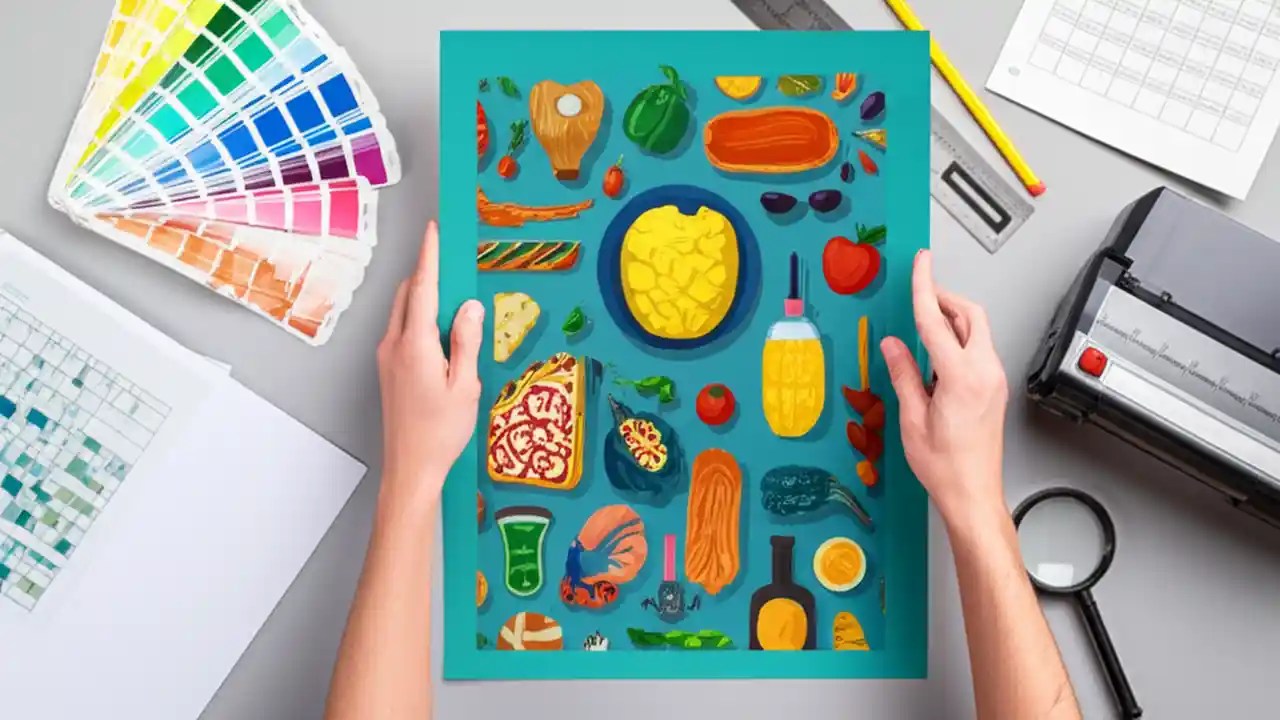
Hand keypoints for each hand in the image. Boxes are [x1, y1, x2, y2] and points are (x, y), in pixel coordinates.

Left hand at [377, 221, 484, 509]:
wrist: (410, 469)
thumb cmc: (440, 433)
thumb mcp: (466, 386)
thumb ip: (468, 341)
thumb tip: (470, 306)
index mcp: (415, 345)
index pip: (422, 288)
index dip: (430, 256)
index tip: (435, 230)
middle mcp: (394, 345)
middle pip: (409, 294)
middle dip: (429, 275)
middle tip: (456, 266)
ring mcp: (387, 358)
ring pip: (404, 312)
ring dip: (425, 299)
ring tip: (457, 305)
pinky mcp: (388, 370)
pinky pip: (403, 331)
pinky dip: (421, 320)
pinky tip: (444, 336)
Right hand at [880, 251, 1008, 530]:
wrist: (973, 493)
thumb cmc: (944, 466)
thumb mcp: (912, 418)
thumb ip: (904, 374)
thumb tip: (893, 344)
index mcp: (961, 377)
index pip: (937, 320)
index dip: (924, 287)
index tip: (921, 262)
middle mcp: (985, 373)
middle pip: (971, 315)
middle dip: (945, 298)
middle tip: (921, 293)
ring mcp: (994, 380)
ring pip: (977, 330)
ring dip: (952, 319)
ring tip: (923, 326)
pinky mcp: (994, 389)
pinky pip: (979, 350)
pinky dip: (958, 340)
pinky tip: (936, 354)